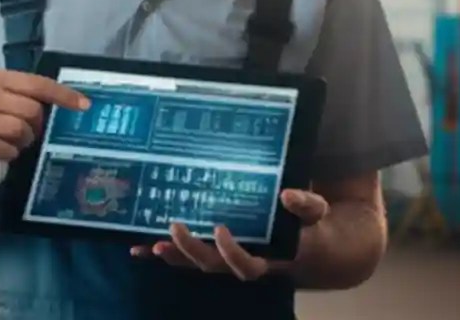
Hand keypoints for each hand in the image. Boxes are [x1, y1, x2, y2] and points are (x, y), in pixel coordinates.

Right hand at [0, 69, 89, 180]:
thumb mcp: (4, 102)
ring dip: (23, 141)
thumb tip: (72, 103)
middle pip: (32, 110)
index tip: (85, 105)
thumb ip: (29, 98)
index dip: (63, 95)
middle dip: (36, 126)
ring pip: (20, 130)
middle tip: (30, 132)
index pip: (38, 84)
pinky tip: (0, 151)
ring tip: (13, 141)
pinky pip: (7, 149)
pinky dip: (10, 153)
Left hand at [129, 189, 329, 281]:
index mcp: (271, 257)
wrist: (315, 247)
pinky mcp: (216, 252)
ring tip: (148, 246)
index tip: (220, 228)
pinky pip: (189, 259)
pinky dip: (166, 255)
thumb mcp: (319, 214)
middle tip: (174, 226)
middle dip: (191, 250)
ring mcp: (228, 259)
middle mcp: (245, 263)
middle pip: (214, 267)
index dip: (232, 252)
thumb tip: (288, 193)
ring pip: (196, 265)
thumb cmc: (314, 227)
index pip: (248, 265)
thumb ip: (307, 205)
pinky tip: (140, 248)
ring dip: (172, 257)